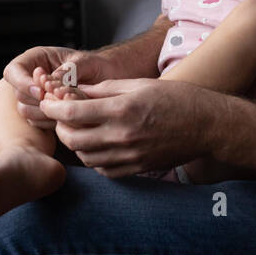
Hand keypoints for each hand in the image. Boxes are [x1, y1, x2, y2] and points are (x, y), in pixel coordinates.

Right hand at [3, 46, 112, 129]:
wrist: (104, 78)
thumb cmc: (95, 65)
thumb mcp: (85, 62)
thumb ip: (70, 69)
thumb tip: (54, 80)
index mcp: (35, 59)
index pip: (13, 71)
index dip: (23, 83)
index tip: (42, 91)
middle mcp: (30, 78)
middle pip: (18, 94)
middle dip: (38, 100)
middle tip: (60, 102)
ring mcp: (33, 96)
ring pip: (25, 110)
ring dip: (45, 112)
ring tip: (67, 107)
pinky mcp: (40, 111)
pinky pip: (36, 122)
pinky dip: (51, 121)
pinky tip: (68, 116)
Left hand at [38, 77, 216, 176]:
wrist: (208, 125)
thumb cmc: (177, 99)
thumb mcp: (139, 84)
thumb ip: (104, 90)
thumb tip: (76, 91)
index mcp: (122, 109)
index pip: (72, 113)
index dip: (52, 107)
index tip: (47, 103)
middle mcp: (123, 135)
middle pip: (71, 139)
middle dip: (60, 127)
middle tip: (63, 117)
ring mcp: (129, 156)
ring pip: (84, 156)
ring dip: (76, 143)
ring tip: (82, 130)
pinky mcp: (137, 169)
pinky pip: (103, 169)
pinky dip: (94, 158)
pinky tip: (99, 145)